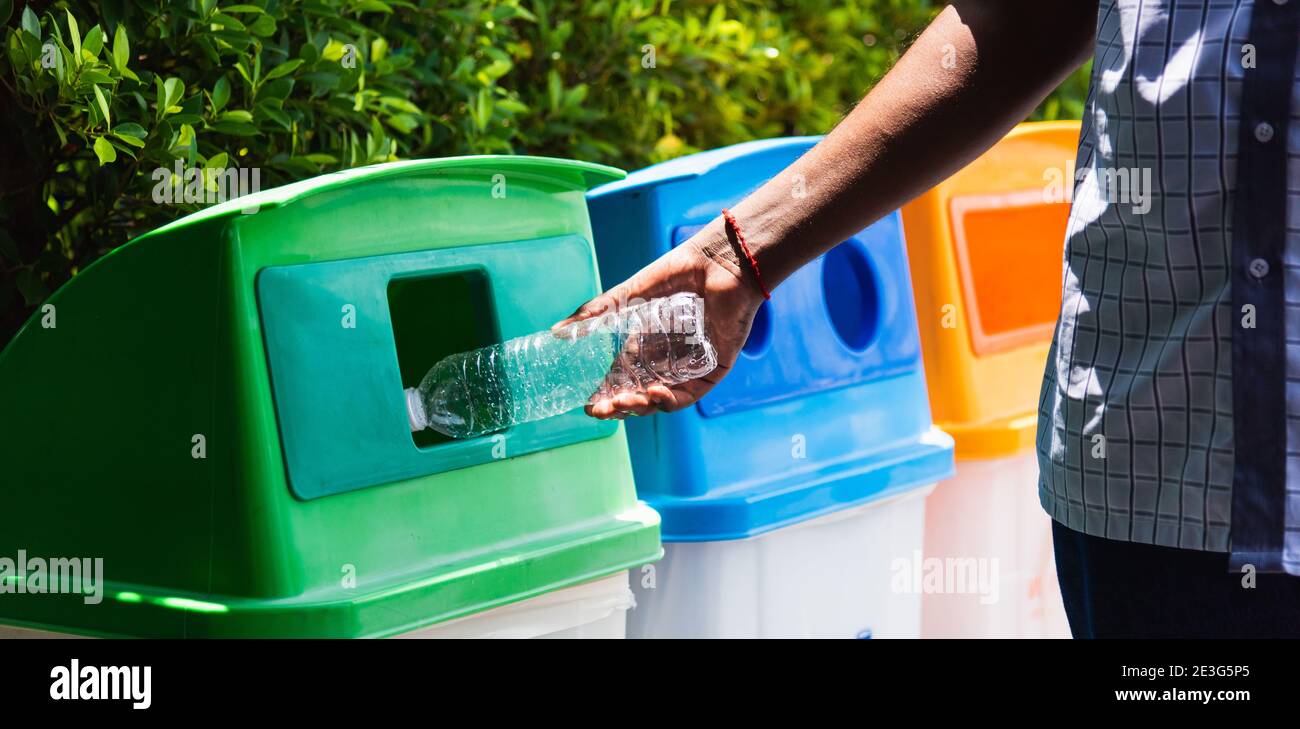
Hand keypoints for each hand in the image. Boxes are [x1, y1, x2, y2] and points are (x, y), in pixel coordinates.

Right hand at [554, 220, 765, 418]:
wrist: (718, 261)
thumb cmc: (677, 272)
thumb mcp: (628, 295)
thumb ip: (596, 313)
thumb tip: (556, 332)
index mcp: (646, 346)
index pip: (622, 381)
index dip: (606, 396)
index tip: (588, 406)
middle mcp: (667, 360)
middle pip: (640, 395)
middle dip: (620, 407)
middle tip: (601, 410)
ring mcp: (690, 366)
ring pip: (664, 400)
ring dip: (642, 406)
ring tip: (624, 403)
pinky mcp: (713, 368)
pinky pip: (692, 394)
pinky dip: (672, 399)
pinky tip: (654, 392)